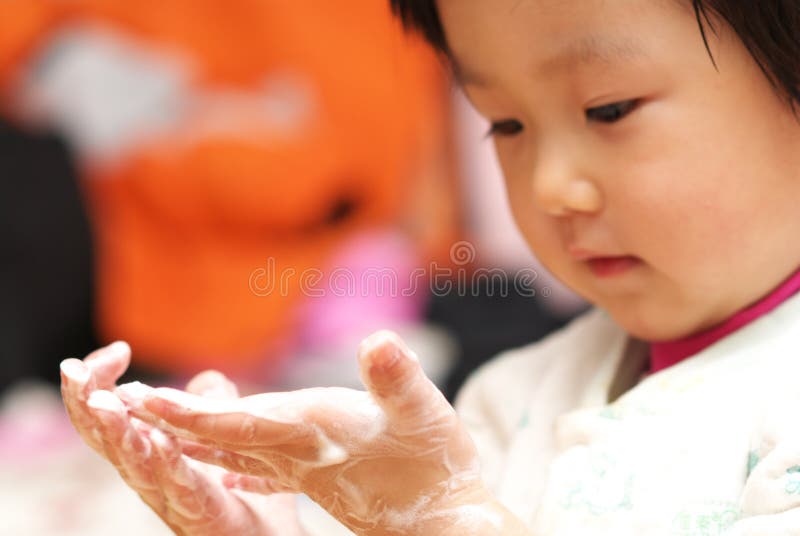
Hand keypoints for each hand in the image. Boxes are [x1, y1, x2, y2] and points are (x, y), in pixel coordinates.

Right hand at [60, 344, 306, 535]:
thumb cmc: (243, 503)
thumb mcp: (227, 443)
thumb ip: (211, 412)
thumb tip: (205, 382)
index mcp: (152, 460)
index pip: (115, 419)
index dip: (103, 385)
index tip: (114, 353)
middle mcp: (153, 481)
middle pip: (108, 441)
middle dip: (88, 404)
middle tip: (73, 370)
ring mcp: (172, 501)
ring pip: (134, 464)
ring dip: (118, 432)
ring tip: (104, 401)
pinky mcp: (200, 516)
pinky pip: (178, 487)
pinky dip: (166, 462)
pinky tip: (158, 439)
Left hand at [122, 331, 530, 535]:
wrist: (443, 524)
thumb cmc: (437, 469)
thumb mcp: (426, 415)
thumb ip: (398, 380)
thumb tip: (380, 342)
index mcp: (315, 430)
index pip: (236, 422)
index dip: (187, 413)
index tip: (140, 402)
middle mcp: (299, 451)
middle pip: (221, 435)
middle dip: (172, 420)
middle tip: (119, 401)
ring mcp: (305, 468)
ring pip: (234, 449)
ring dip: (192, 435)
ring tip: (155, 421)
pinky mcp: (319, 476)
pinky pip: (260, 466)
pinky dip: (233, 458)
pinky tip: (224, 464)